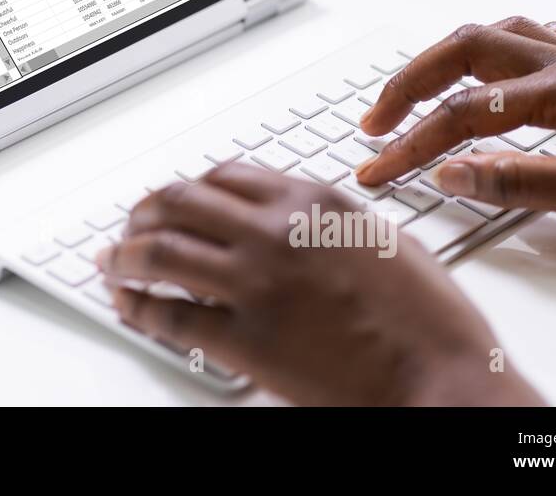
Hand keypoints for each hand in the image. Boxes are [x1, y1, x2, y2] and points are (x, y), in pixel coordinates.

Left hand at [95, 165, 542, 404]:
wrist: (442, 378)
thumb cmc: (430, 319)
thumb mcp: (388, 239)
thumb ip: (334, 220)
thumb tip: (304, 218)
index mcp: (311, 200)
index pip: (225, 177)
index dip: (190, 188)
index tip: (177, 198)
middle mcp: (275, 230)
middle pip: (181, 203)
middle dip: (146, 212)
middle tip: (131, 225)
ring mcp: (256, 282)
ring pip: (162, 251)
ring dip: (126, 254)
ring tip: (112, 261)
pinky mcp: (245, 337)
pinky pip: (171, 315)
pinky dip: (138, 306)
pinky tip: (127, 305)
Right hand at [356, 17, 555, 234]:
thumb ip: (517, 183)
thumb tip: (449, 172)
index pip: (466, 113)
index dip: (414, 143)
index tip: (379, 169)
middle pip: (468, 49)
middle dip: (412, 82)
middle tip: (376, 119)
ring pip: (504, 32)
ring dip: (453, 55)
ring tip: (420, 84)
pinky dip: (525, 42)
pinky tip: (512, 59)